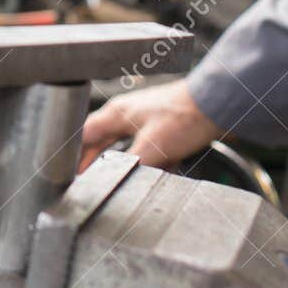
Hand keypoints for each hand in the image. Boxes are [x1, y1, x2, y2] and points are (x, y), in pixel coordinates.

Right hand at [79, 79, 219, 171]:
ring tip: (120, 182)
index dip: (74, 156)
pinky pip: (149, 150)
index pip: (84, 135)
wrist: (219, 104)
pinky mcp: (164, 128)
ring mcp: (146, 120)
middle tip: (89, 183)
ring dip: (126, 165)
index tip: (68, 174)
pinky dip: (151, 164)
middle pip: (103, 143)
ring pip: (127, 148)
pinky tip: (157, 174)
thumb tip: (115, 182)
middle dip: (96, 164)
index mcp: (117, 114)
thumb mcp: (152, 148)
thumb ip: (129, 167)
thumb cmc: (184, 116)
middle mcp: (128, 115)